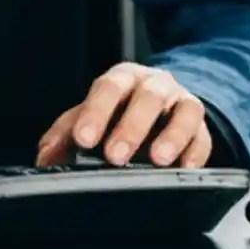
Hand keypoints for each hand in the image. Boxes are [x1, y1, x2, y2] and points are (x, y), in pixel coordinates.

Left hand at [36, 63, 210, 168]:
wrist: (160, 105)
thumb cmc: (118, 111)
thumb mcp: (89, 116)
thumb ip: (64, 134)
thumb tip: (44, 158)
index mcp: (121, 80)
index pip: (108, 89)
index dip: (95, 113)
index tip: (83, 139)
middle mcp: (154, 85)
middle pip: (146, 98)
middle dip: (131, 127)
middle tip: (115, 156)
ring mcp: (182, 102)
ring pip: (184, 111)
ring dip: (172, 136)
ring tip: (157, 160)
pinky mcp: (202, 126)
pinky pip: (204, 136)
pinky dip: (196, 153)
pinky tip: (184, 168)